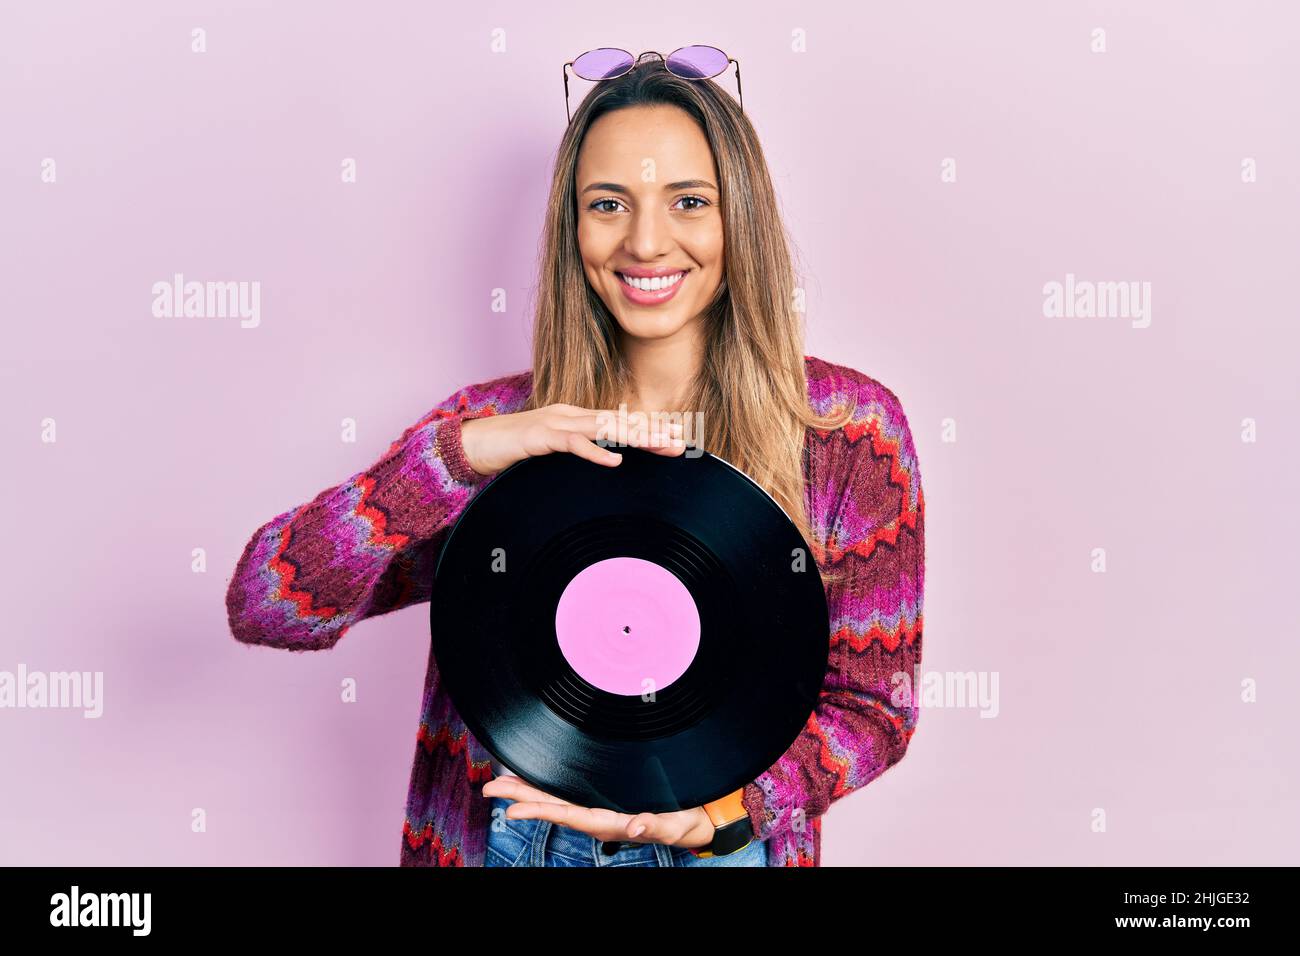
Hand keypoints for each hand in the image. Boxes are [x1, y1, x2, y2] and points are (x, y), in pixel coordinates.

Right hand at [460, 404, 685, 476]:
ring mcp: (554, 424)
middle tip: (679, 443)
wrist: (472, 442)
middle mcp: (570, 415)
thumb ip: (576, 449)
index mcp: (575, 419)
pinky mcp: (538, 437)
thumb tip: (605, 460)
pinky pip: (571, 444)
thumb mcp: (551, 451)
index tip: (675, 437)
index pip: (619, 422)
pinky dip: (594, 452)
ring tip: (660, 446)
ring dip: (634, 438)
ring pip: (602, 428)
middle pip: (618, 422)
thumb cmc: (511, 450)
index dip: (648, 428)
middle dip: (651, 432)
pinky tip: (614, 462)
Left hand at [482, 775, 714, 849]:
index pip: (569, 815)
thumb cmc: (682, 821)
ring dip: (529, 789)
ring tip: (502, 782)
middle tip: (490, 787)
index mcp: (610, 823)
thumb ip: (653, 825)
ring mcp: (599, 807)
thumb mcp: (672, 824)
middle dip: (522, 796)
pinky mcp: (603, 797)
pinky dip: (549, 784)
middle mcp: (598, 815)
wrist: (693, 819)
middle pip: (554, 805)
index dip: (540, 809)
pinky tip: (533, 778)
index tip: (513, 807)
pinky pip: (570, 791)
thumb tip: (634, 828)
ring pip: (558, 797)